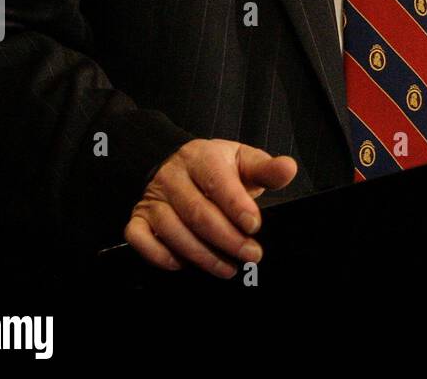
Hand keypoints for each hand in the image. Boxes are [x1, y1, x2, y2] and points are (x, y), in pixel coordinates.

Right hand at [124, 138, 297, 277]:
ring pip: (172, 230)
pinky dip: (160, 256)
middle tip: (250, 255)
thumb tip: (288, 169)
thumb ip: (266, 169)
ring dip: (201, 255)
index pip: (217, 182)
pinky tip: (183, 265)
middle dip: (226, 238)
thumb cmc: (217, 168)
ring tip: (228, 268)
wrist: (178, 165)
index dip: (236, 205)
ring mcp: (152, 198)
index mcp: (201, 157)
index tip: (254, 226)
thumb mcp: (243, 161)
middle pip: (197, 212)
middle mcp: (173, 177)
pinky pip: (140, 240)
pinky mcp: (138, 218)